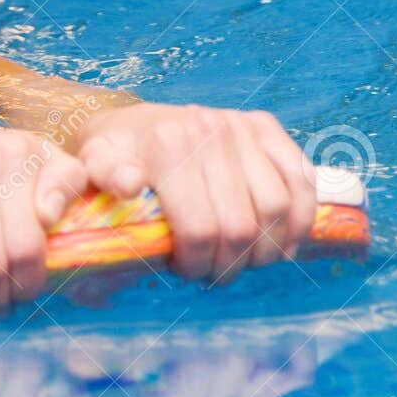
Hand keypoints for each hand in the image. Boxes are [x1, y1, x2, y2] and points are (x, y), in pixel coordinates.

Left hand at [74, 103, 315, 285]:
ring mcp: (241, 126)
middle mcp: (209, 130)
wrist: (135, 123)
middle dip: (229, 264)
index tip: (186, 272)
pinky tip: (283, 244)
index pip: (199, 228)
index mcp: (167, 144)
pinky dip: (301, 219)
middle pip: (240, 226)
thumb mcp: (94, 163)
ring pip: (276, 208)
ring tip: (245, 262)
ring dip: (266, 249)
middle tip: (215, 274)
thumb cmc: (115, 156)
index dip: (197, 263)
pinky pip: (302, 180)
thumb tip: (129, 184)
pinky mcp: (265, 127)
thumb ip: (104, 175)